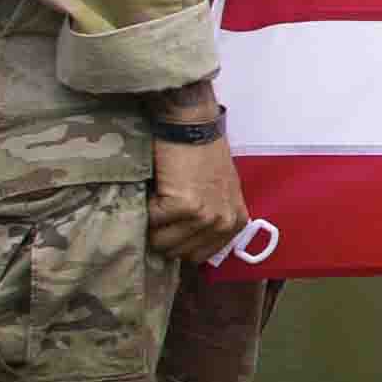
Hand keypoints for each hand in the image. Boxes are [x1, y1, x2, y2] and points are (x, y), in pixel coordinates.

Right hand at [145, 128, 247, 265]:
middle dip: (163, 235)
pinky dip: (146, 208)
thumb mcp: (221, 192)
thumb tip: (186, 244)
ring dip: (152, 224)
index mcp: (235, 223)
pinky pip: (152, 222)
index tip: (170, 226)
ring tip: (157, 201)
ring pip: (163, 242)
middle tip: (160, 211)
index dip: (179, 242)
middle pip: (179, 252)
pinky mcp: (184, 206)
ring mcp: (206, 216)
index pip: (199, 256)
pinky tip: (154, 190)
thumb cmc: (203, 155)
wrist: (192, 126)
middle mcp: (224, 223)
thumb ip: (211, 219)